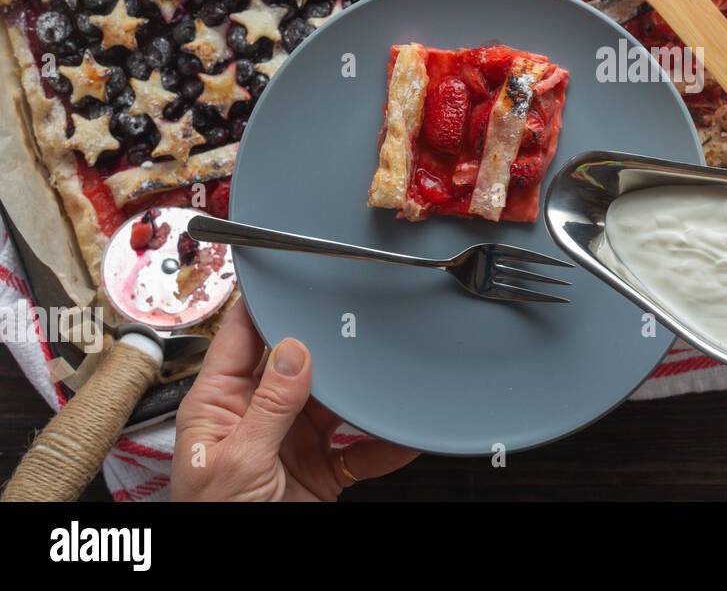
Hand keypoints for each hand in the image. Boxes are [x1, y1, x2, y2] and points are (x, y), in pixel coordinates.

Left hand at [172, 298, 417, 500]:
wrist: (244, 575)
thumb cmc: (214, 523)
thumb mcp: (237, 462)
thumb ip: (269, 406)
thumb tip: (294, 351)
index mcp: (219, 404)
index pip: (240, 338)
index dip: (264, 304)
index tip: (291, 274)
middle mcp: (257, 415)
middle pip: (299, 363)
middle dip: (330, 343)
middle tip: (359, 316)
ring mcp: (292, 441)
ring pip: (336, 400)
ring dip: (363, 391)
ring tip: (390, 369)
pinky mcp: (322, 470)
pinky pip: (361, 449)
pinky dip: (386, 442)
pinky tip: (405, 429)